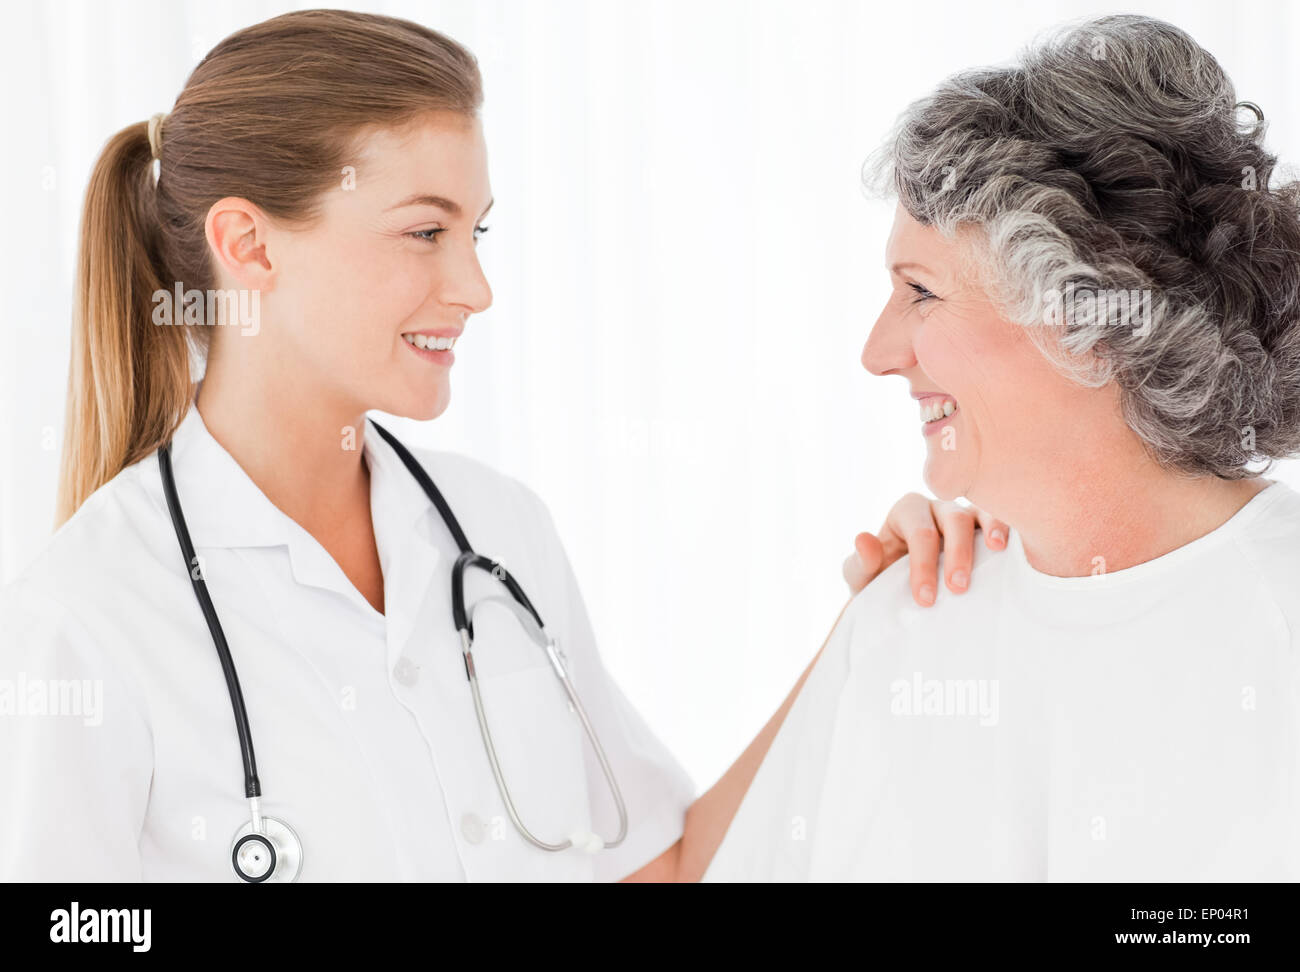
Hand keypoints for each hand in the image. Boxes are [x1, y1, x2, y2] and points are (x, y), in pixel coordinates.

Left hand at [842, 494, 1008, 605]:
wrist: (906, 596)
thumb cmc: (883, 582)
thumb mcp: (863, 578)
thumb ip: (860, 562)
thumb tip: (862, 539)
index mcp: (906, 512)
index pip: (918, 532)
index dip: (922, 564)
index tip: (925, 599)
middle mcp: (936, 507)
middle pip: (951, 519)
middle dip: (955, 553)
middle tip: (958, 588)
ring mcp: (963, 514)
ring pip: (977, 513)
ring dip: (987, 533)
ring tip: (996, 552)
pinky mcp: (986, 527)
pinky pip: (999, 518)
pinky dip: (1005, 526)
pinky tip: (1009, 545)